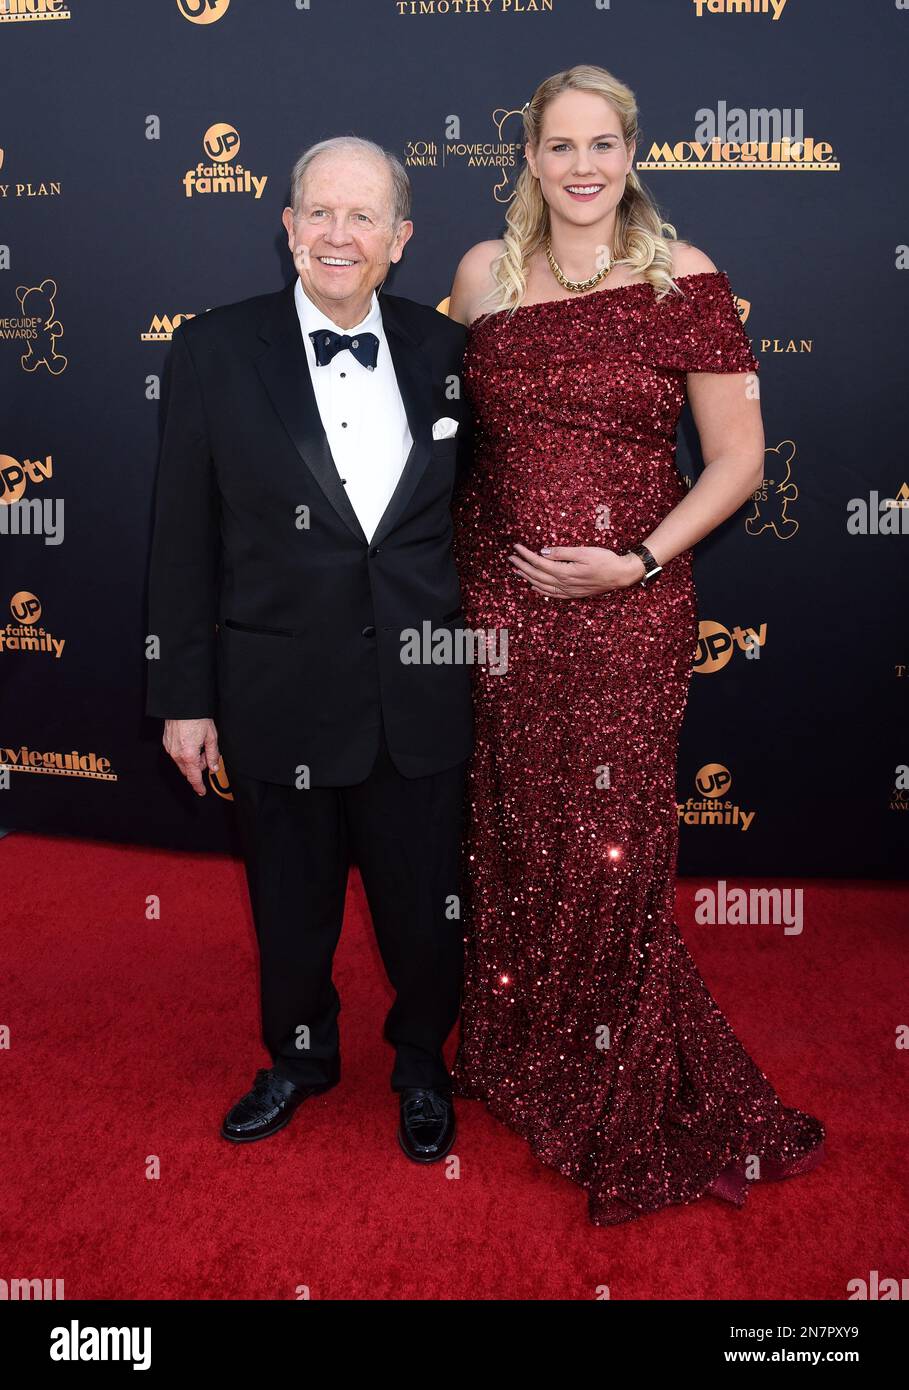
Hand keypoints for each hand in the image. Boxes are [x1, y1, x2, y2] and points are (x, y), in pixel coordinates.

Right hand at [163, 717, 220, 796]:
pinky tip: (190, 741)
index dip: (199, 786)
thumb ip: (213, 755)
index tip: (202, 791)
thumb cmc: (196, 718)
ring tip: (199, 744)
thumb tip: (214, 768)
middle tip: (206, 754)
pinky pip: (176, 754)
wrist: (181, 705)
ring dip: (191, 760)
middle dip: (198, 767)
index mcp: (189, 755)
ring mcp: (170, 749)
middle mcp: (177, 755)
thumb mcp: (211, 737)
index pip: (194, 777)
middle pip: (188, 771)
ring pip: (182, 763)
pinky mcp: (166, 743)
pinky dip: (184, 753)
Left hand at [508, 543, 644, 597]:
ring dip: (527, 578)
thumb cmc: (605, 560)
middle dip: (522, 566)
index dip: (526, 555)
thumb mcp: (584, 552)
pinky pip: (552, 594)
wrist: (621, 575)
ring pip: (542, 585)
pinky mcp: (573, 593)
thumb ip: (562, 552)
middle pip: (537, 575)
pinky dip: (540, 590)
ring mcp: (568, 590)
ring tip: (517, 571)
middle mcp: (564, 584)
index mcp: (565, 572)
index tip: (516, 547)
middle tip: (511, 558)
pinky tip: (534, 586)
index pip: (539, 563)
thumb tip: (543, 552)